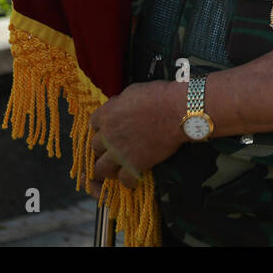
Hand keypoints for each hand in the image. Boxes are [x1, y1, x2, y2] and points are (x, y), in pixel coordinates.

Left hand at [87, 80, 183, 195]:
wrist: (178, 111)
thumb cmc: (159, 97)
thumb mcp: (132, 91)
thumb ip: (120, 103)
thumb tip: (119, 108)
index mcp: (106, 115)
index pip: (94, 124)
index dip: (103, 127)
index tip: (111, 128)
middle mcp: (108, 135)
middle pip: (96, 147)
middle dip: (104, 148)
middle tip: (114, 148)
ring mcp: (119, 152)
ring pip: (101, 168)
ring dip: (108, 168)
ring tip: (116, 168)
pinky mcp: (134, 165)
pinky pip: (124, 180)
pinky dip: (128, 181)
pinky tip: (134, 179)